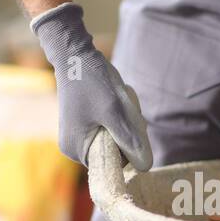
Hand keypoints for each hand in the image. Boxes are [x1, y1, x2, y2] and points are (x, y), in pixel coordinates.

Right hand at [32, 2, 153, 170]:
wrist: (75, 54)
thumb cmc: (91, 81)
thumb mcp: (114, 111)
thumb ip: (130, 140)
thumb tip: (145, 166)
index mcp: (77, 150)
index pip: (114, 163)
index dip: (127, 147)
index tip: (125, 122)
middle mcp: (73, 148)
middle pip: (114, 151)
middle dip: (125, 133)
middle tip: (123, 109)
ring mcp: (77, 136)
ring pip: (114, 139)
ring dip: (123, 123)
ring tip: (116, 101)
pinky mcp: (82, 125)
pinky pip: (108, 129)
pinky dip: (116, 117)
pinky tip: (112, 100)